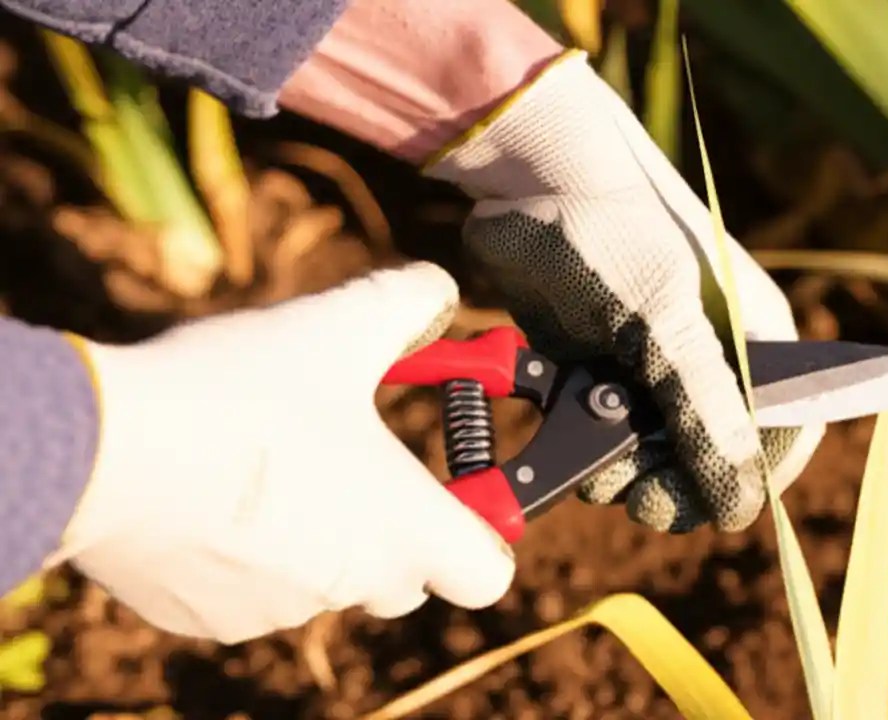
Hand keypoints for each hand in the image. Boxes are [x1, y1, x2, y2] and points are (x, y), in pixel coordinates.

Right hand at [51, 263, 514, 643]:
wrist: (104, 453)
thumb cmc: (239, 396)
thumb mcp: (338, 328)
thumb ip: (407, 305)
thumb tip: (439, 289)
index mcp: (402, 531)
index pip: (486, 574)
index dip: (484, 530)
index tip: (465, 491)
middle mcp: (351, 584)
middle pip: (407, 575)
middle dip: (397, 524)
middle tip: (364, 459)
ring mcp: (279, 610)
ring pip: (326, 579)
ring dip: (320, 533)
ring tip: (275, 460)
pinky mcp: (210, 616)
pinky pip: (255, 590)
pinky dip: (251, 551)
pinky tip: (214, 491)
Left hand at [426, 50, 825, 533]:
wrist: (532, 178)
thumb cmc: (617, 231)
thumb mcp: (668, 322)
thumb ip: (706, 411)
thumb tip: (741, 501)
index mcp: (756, 340)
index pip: (786, 431)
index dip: (759, 477)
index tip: (720, 508)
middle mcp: (711, 361)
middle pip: (713, 459)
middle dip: (675, 486)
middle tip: (640, 495)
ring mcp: (652, 369)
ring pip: (651, 458)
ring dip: (620, 470)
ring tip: (592, 442)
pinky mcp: (599, 372)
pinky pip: (601, 437)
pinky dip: (583, 443)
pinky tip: (565, 416)